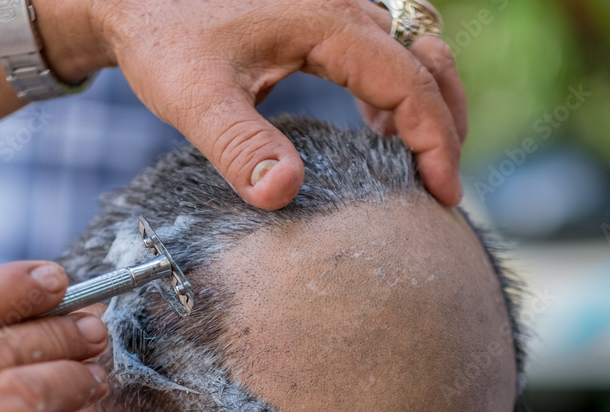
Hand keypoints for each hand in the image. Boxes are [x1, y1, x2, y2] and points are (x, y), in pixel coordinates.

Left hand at [81, 0, 465, 208]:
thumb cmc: (162, 40)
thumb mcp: (194, 98)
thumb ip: (238, 145)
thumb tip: (281, 194)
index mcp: (326, 21)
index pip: (410, 83)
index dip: (436, 141)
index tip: (444, 194)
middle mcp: (343, 5)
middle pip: (429, 60)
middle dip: (447, 123)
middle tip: (444, 185)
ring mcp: (336, 6)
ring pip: (413, 50)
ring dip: (428, 104)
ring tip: (422, 164)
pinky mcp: (322, 16)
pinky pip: (384, 49)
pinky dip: (397, 90)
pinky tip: (378, 129)